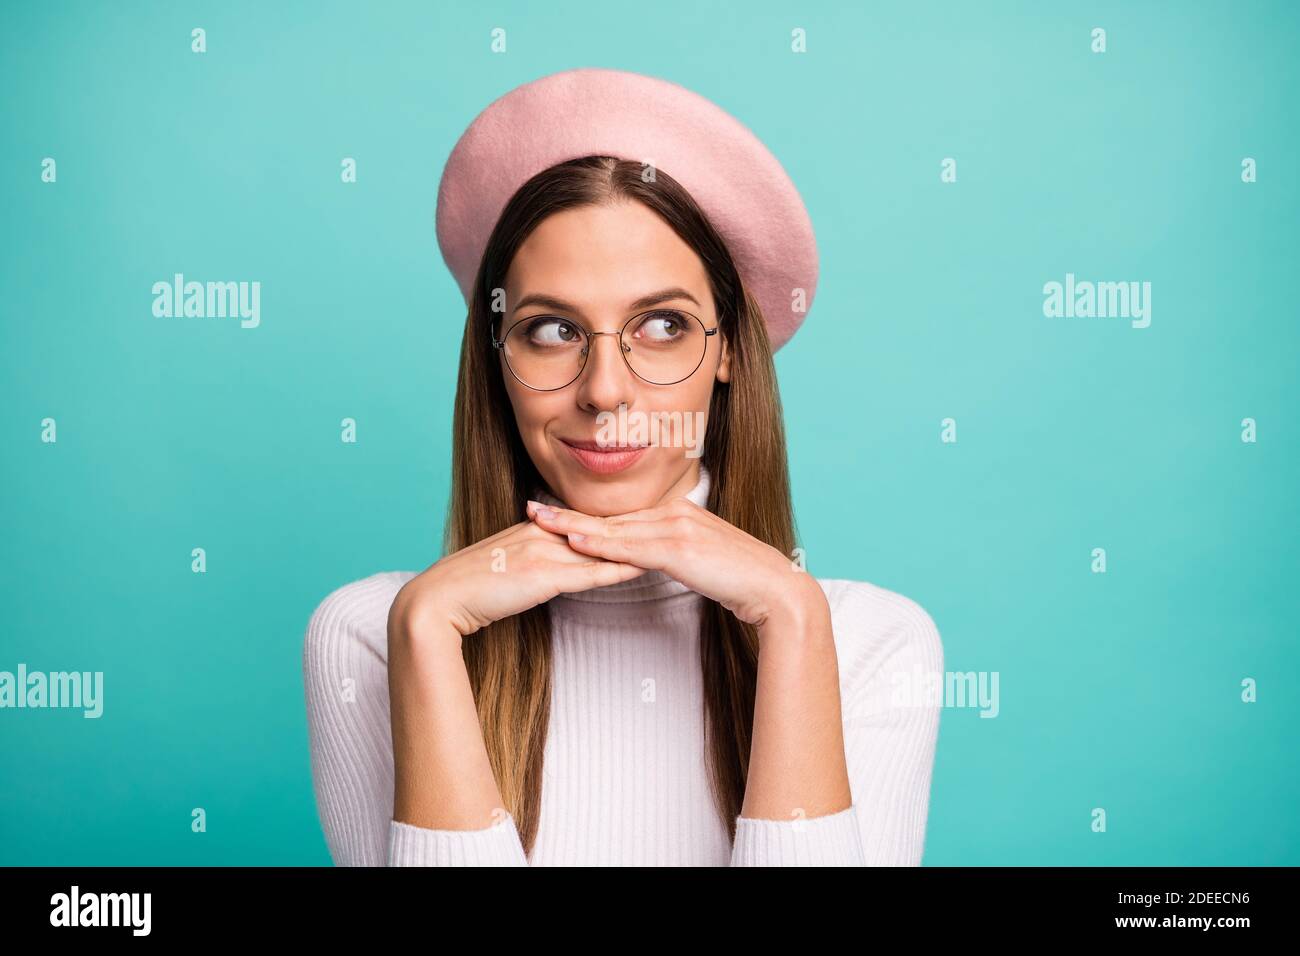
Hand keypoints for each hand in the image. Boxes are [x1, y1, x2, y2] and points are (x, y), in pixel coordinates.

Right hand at [390, 516, 647, 643]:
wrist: (439, 600)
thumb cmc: (467, 591)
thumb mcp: (505, 570)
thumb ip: (531, 564)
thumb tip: (551, 569)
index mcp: (534, 529)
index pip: (585, 521)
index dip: (619, 520)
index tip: (650, 517)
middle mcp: (542, 534)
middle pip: (600, 527)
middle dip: (638, 524)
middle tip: (676, 519)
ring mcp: (543, 552)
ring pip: (600, 547)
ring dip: (637, 544)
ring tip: (672, 542)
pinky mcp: (541, 576)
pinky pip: (588, 572)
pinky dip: (617, 568)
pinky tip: (643, 566)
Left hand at [525, 495, 825, 630]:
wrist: (775, 588)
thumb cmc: (744, 581)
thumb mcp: (704, 562)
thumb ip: (678, 555)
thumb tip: (656, 561)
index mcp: (679, 515)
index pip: (623, 518)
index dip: (586, 517)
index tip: (555, 514)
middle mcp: (674, 514)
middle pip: (612, 516)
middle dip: (568, 514)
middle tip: (531, 509)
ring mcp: (677, 528)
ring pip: (615, 528)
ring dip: (573, 525)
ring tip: (539, 522)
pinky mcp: (680, 549)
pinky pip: (632, 547)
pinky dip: (600, 544)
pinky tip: (576, 542)